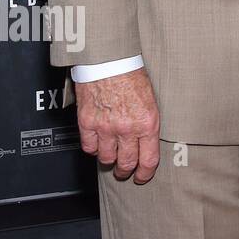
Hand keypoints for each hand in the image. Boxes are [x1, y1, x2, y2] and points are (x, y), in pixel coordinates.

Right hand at [76, 68, 160, 182]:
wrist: (110, 61)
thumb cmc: (132, 75)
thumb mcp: (151, 100)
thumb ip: (147, 123)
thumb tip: (147, 141)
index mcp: (147, 122)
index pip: (148, 159)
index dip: (145, 173)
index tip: (142, 177)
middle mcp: (127, 128)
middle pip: (126, 163)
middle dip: (126, 171)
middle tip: (125, 171)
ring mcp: (106, 127)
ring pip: (106, 158)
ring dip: (109, 160)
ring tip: (111, 156)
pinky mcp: (87, 123)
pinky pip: (89, 147)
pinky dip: (93, 148)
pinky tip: (97, 143)